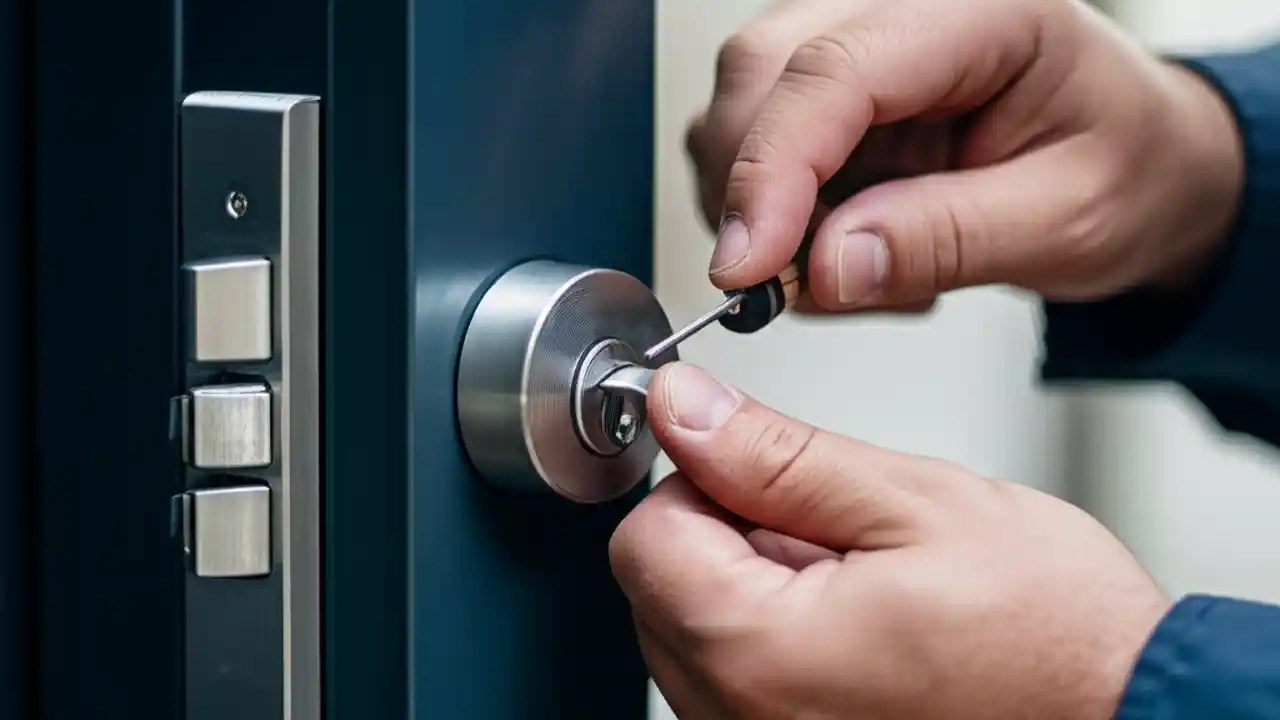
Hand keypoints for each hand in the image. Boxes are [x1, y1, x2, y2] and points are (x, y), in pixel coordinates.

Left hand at [610, 363, 1170, 718]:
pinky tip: (851, 619)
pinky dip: (772, 633)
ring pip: (693, 630)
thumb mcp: (914, 504)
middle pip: (658, 587)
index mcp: (760, 657)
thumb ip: (776, 455)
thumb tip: (685, 407)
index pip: (644, 538)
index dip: (699, 478)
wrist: (1131, 718)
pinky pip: (733, 680)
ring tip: (855, 575)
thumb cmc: (1053, 636)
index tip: (756, 461)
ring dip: (750, 582)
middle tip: (825, 520)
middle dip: (724, 530)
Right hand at [686, 0, 1243, 309]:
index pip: (834, 71)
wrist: (1135, 163)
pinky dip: (778, 219)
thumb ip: (947, 240)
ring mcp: (854, 43)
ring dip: (768, 214)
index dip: (773, 171)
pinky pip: (754, 151)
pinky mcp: (827, 92)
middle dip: (755, 194)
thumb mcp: (1067, 221)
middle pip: (759, 73)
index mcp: (978, 10)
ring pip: (738, 113)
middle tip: (802, 286)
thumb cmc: (1123, 168)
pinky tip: (853, 242)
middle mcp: (901, 7)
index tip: (747, 267)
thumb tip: (828, 267)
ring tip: (867, 263)